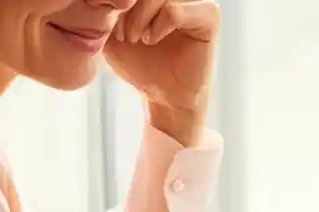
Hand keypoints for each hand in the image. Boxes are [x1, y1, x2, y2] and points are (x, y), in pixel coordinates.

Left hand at [104, 0, 219, 145]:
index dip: (119, 3)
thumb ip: (109, 9)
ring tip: (134, 39)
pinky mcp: (209, 17)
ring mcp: (196, 0)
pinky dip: (158, 26)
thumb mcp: (112, 31)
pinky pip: (175, 11)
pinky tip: (151, 40)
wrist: (164, 96)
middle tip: (123, 34)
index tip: (113, 28)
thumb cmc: (139, 63)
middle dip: (127, 6)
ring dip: (139, 17)